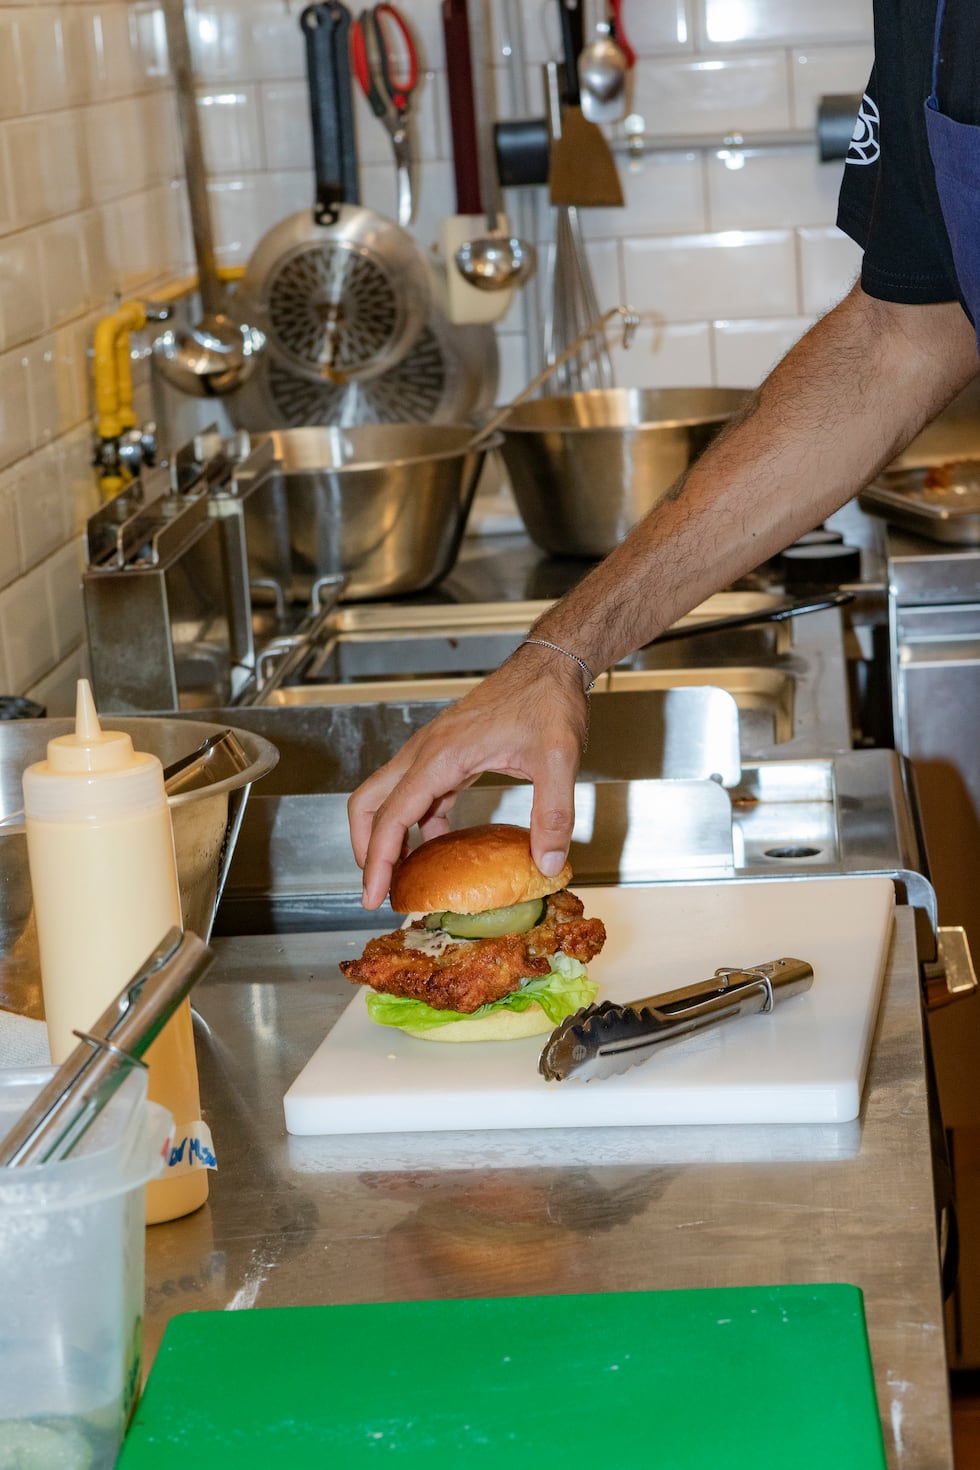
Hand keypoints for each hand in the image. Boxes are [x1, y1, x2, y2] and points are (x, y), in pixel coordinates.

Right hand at [348, 652, 588, 907]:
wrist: (549, 665)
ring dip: (387, 836)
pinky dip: (417, 822)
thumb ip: (552, 814)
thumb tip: (547, 862)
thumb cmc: (548, 701)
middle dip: (363, 849)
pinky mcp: (447, 752)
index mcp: (441, 756)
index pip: (391, 816)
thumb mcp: (558, 760)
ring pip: (388, 797)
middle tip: (377, 888)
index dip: (377, 861)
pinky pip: (417, 792)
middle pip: (368, 803)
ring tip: (401, 875)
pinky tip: (437, 843)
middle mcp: (426, 752)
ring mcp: (433, 751)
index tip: (371, 895)